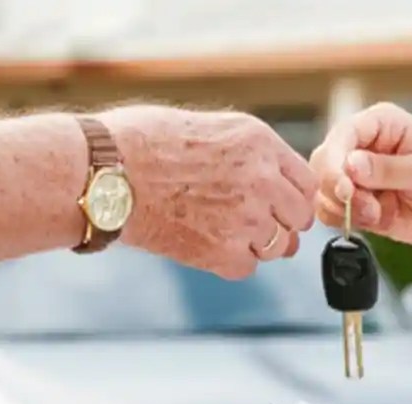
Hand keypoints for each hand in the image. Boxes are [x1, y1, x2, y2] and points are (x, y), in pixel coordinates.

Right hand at [97, 106, 317, 278]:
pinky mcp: (224, 252)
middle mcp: (263, 180)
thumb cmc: (144, 143)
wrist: (106, 173)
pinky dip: (231, 261)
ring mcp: (246, 219)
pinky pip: (248, 267)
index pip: (306, 183)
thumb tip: (275, 180)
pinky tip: (206, 243)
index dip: (291, 196)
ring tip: (221, 230)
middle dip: (280, 222)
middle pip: (299, 219)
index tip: (277, 202)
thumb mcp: (212, 127)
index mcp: (261, 143)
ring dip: (257, 244)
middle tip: (251, 221)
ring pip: (278, 247)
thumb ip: (252, 154)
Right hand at [310, 102, 411, 255]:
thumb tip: (351, 164)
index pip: (345, 133)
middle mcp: (365, 145)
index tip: (345, 185)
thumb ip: (388, 170)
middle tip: (360, 204)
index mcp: (383, 123)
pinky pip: (331, 210)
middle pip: (326, 159)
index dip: (337, 159)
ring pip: (324, 188)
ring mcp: (358, 176)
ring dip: (342, 206)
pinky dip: (343, 219)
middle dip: (336, 186)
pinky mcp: (357, 203)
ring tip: (375, 214)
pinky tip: (372, 221)